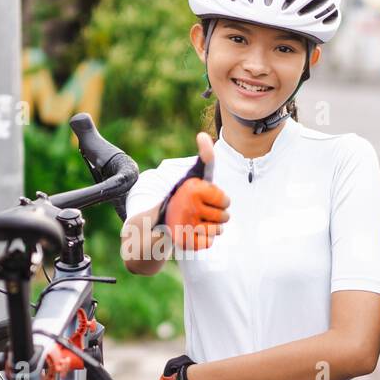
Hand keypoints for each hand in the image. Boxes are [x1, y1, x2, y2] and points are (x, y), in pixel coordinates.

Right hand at [156, 133, 229, 249]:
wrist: (156, 222)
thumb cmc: (180, 196)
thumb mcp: (192, 176)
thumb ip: (204, 158)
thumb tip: (203, 135)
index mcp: (193, 189)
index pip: (224, 200)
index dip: (220, 201)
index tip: (208, 199)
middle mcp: (188, 206)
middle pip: (224, 217)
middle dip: (218, 216)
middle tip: (203, 212)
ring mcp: (185, 225)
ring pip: (218, 231)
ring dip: (212, 229)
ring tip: (199, 222)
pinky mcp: (183, 242)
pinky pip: (208, 243)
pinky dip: (204, 240)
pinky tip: (194, 233)